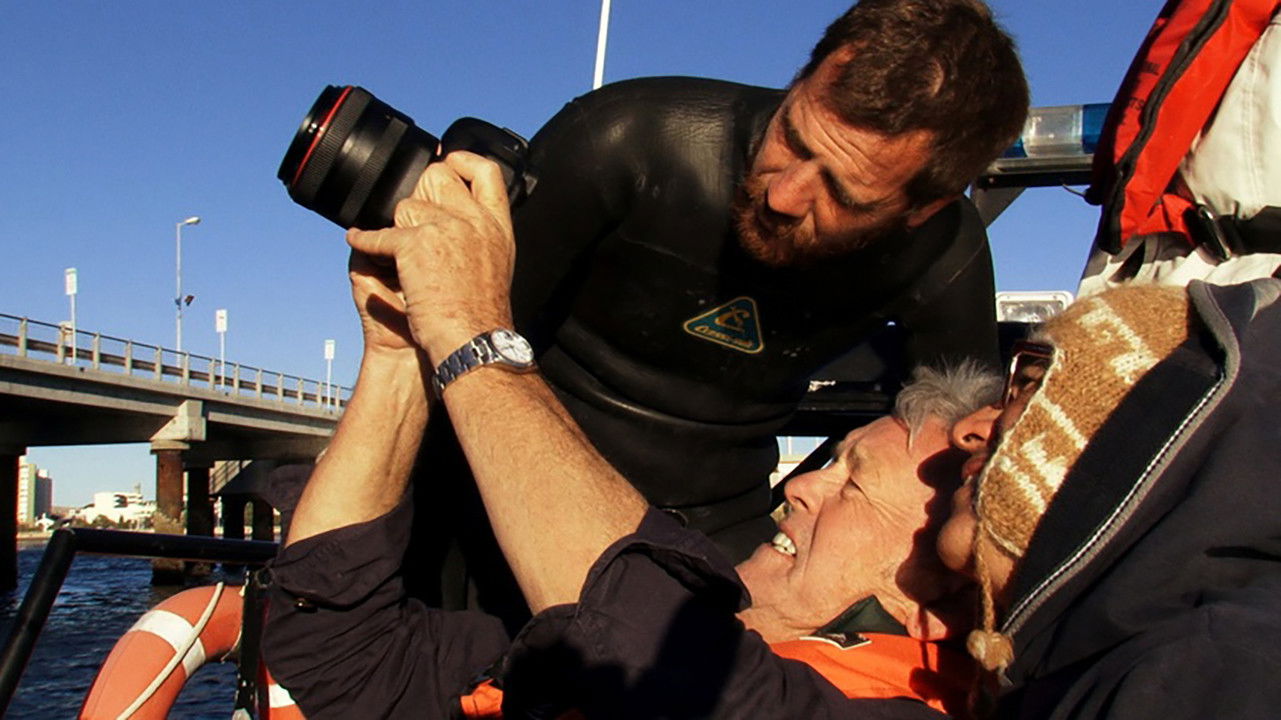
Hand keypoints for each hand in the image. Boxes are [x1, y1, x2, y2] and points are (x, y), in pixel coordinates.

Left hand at [346, 152, 515, 361]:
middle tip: (413, 218)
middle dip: (419, 193)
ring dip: (397, 229)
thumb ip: (480, 237)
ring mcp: (445, 229)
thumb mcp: (497, 266)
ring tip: (398, 253)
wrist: (472, 342)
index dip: (463, 160)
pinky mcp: (415, 245)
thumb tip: (455, 221)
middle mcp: (473, 221)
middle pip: (437, 178)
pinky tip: (359, 241)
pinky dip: (364, 241)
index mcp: (496, 227)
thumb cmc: (481, 317)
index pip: (487, 173)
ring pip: (405, 207)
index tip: (448, 162)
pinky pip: (379, 234)